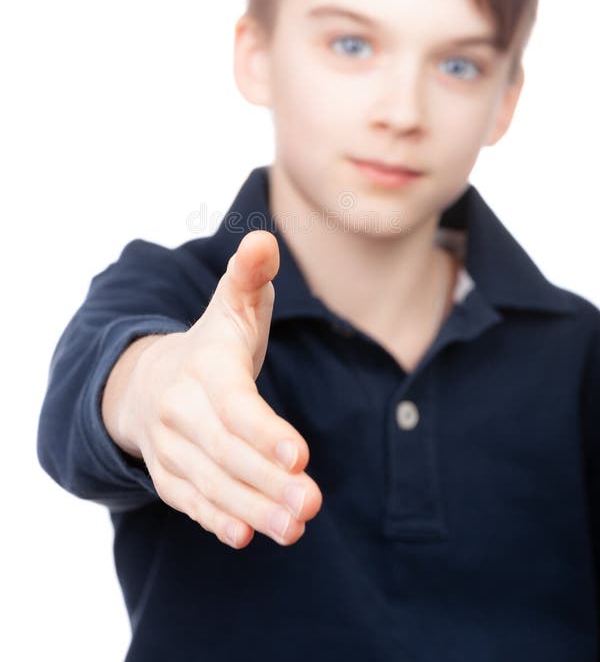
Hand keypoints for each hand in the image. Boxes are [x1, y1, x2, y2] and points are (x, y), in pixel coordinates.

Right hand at [121, 230, 322, 548]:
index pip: (235, 405)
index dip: (265, 432)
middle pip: (226, 452)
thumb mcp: (231, 305)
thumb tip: (263, 240)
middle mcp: (181, 410)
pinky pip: (191, 502)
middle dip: (268, 481)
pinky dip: (217, 519)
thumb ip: (250, 275)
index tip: (300, 455)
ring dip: (252, 508)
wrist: (147, 381)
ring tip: (295, 527)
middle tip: (310, 504)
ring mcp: (171, 447)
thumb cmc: (210, 345)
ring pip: (211, 483)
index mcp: (204, 368)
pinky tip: (248, 536)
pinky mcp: (169, 476)